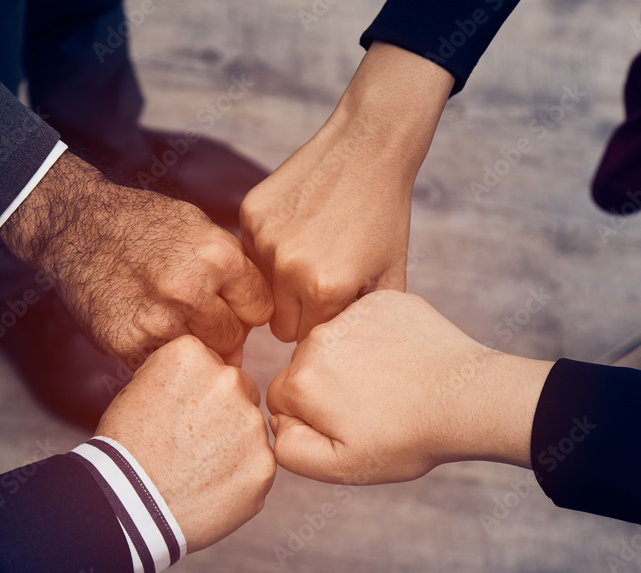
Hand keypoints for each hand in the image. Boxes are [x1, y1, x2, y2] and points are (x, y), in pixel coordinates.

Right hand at [0, 152, 272, 368]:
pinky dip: (159, 354)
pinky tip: (145, 326)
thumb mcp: (200, 228)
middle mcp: (192, 290)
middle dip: (222, 331)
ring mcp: (159, 320)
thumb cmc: (143, 224)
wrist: (76, 226)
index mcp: (219, 257)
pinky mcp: (128, 342)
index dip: (245, 309)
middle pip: (234, 338)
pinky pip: (164, 363)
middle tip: (196, 315)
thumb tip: (263, 315)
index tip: (228, 304)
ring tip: (172, 321)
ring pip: (203, 356)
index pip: (260, 310)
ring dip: (193, 346)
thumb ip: (234, 269)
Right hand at [96, 335, 274, 551]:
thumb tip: (203, 379)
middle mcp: (229, 382)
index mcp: (194, 356)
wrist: (128, 504)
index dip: (198, 393)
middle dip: (224, 415)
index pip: (214, 366)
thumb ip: (181, 375)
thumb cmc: (125, 448)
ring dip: (233, 446)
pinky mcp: (264, 465)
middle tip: (192, 444)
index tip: (182, 414)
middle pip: (240, 393)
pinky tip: (210, 488)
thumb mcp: (139, 388)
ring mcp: (251, 425)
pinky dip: (240, 478)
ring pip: (251, 431)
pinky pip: (257, 466)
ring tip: (197, 469)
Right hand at [240, 42, 452, 342]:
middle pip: (276, 321)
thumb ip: (363, 322)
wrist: (369, 147)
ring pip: (260, 287)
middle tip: (317, 283)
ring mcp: (264, 240)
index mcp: (325, 291)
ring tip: (310, 249)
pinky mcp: (250, 214)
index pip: (301, 338)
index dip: (316, 324)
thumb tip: (341, 356)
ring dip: (278, 279)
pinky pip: (250, 252)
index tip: (329, 305)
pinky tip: (297, 223)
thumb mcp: (390, 275)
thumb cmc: (384, 215)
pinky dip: (269, 246)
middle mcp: (289, 269)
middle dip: (294, 310)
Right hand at [266, 291, 553, 483]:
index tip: (349, 425)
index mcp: (301, 380)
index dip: (313, 418)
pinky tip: (403, 360)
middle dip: (329, 387)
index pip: (282, 398)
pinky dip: (378, 338)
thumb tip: (276, 421)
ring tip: (390, 384)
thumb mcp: (340, 467)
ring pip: (334, 341)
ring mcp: (352, 314)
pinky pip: (364, 320)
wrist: (470, 399)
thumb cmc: (406, 439)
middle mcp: (317, 338)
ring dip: (352, 359)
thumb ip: (288, 450)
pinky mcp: (383, 300)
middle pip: (305, 367)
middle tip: (372, 407)